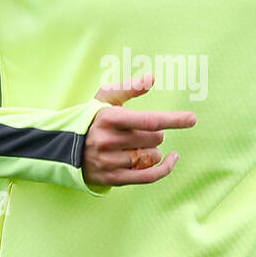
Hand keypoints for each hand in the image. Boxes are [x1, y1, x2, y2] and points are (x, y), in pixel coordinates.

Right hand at [82, 72, 196, 186]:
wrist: (64, 149)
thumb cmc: (93, 119)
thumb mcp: (105, 99)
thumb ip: (129, 87)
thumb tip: (151, 78)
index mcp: (109, 118)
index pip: (148, 120)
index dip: (173, 119)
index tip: (192, 118)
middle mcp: (108, 140)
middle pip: (153, 138)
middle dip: (156, 134)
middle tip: (145, 132)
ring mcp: (110, 161)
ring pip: (151, 157)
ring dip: (154, 151)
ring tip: (141, 146)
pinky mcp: (112, 178)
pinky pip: (148, 177)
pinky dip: (164, 169)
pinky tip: (171, 160)